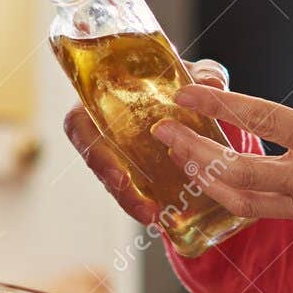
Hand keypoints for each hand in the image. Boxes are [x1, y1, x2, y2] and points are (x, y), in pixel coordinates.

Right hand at [62, 58, 230, 226]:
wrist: (193, 96)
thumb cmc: (183, 80)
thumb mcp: (196, 73)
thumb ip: (205, 74)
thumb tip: (213, 84)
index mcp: (101, 96)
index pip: (78, 124)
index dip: (93, 152)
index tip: (119, 175)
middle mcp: (102, 126)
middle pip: (96, 164)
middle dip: (118, 190)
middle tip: (144, 208)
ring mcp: (116, 151)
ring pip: (113, 182)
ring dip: (131, 202)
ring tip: (155, 218)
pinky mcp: (133, 170)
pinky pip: (131, 189)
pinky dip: (145, 203)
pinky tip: (163, 219)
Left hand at [151, 47, 292, 292]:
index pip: (261, 119)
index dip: (218, 104)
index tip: (186, 92)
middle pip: (233, 168)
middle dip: (192, 148)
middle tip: (162, 131)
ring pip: (240, 199)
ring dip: (204, 176)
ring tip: (180, 156)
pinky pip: (265, 212)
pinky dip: (235, 195)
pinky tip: (222, 179)